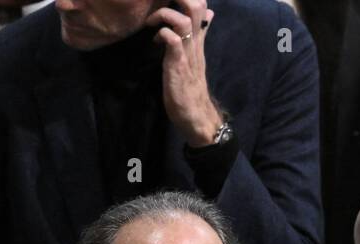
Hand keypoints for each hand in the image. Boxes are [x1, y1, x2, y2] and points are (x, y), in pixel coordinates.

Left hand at [148, 0, 221, 145]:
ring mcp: (187, 53)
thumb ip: (199, 37)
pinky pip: (172, 40)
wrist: (197, 116)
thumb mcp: (195, 57)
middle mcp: (195, 43)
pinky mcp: (178, 66)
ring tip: (151, 23)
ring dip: (164, 15)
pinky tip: (155, 41)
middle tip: (158, 5)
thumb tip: (208, 16)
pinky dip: (162, 35)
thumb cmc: (191, 89)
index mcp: (198, 40)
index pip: (201, 6)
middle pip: (196, 5)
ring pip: (183, 20)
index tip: (168, 3)